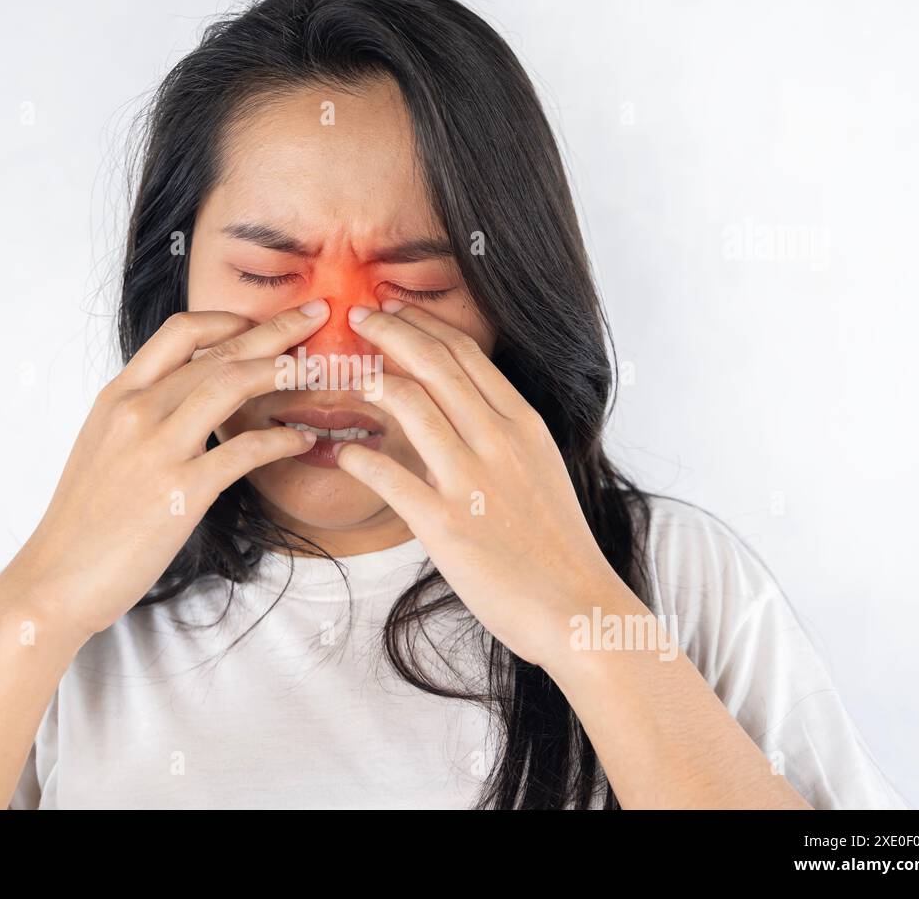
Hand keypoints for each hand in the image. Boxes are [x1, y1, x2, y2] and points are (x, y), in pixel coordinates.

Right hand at [5, 303, 327, 639]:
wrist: (55, 579)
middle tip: (315, 315)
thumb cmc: (83, 521)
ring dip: (283, 372)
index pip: (181, 331)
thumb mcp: (103, 446)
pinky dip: (279, 440)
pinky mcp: (180, 492)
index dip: (230, 318)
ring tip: (319, 371)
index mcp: (118, 396)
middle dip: (275, 329)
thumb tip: (186, 398)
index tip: (262, 321)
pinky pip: (243, 451)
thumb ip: (142, 415)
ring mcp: (158, 450)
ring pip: (232, 385)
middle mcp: (137, 412)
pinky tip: (301, 440)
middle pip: (219, 352)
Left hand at [333, 300, 631, 668]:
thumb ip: (505, 435)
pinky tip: (341, 454)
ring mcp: (470, 480)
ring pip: (409, 404)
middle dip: (389, 330)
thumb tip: (466, 411)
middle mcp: (498, 441)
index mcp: (524, 424)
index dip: (423, 325)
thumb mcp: (541, 470)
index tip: (394, 310)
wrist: (577, 607)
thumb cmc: (557, 546)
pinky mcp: (444, 523)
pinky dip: (357, 458)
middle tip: (357, 315)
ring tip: (343, 375)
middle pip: (434, 364)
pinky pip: (387, 476)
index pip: (467, 355)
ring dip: (368, 381)